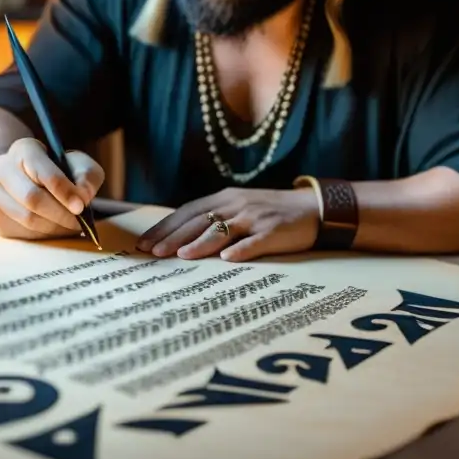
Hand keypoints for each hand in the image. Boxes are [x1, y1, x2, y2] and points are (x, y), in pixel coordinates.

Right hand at [0, 137, 104, 239]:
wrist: (28, 180)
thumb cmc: (58, 171)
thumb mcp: (78, 165)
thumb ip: (87, 176)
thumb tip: (83, 197)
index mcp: (23, 150)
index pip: (42, 171)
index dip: (64, 191)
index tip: (81, 207)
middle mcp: (1, 169)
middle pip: (32, 198)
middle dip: (60, 213)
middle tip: (79, 223)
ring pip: (27, 219)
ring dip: (55, 227)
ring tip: (71, 226)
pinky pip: (22, 233)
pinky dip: (45, 235)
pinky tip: (55, 228)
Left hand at [136, 187, 319, 261]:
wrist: (313, 208)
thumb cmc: (270, 212)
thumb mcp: (239, 209)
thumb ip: (214, 220)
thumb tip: (179, 239)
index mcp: (224, 199)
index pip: (187, 212)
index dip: (165, 227)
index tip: (144, 243)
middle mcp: (236, 205)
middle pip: (199, 221)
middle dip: (174, 237)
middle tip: (152, 253)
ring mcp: (255, 218)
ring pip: (222, 230)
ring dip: (200, 243)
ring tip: (181, 256)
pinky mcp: (274, 232)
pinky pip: (255, 242)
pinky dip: (241, 250)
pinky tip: (227, 260)